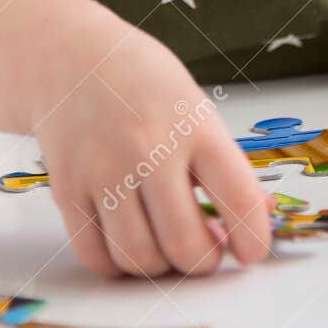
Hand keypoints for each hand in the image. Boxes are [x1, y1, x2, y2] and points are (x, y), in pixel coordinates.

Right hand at [27, 17, 273, 278]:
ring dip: (161, 268)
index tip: (252, 252)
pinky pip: (95, 256)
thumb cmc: (144, 86)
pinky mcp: (66, 188)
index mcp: (194, 125)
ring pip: (138, 258)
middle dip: (204, 263)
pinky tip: (130, 244)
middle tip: (208, 252)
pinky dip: (118, 265)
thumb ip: (225, 165)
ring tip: (167, 246)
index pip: (239, 198)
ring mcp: (102, 170)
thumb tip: (261, 216)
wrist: (72, 59)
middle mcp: (148, 148)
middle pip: (183, 244)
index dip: (254, 240)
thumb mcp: (197, 110)